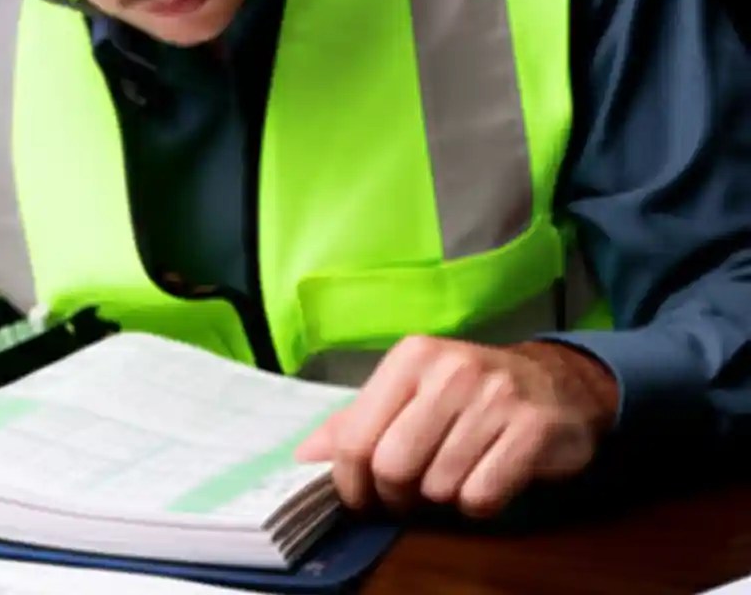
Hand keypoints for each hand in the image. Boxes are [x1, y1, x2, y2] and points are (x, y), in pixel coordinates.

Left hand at [295, 335, 619, 518]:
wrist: (557, 383)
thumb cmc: (468, 394)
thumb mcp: (407, 393)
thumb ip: (355, 422)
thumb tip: (302, 457)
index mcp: (411, 357)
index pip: (354, 438)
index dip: (350, 482)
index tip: (361, 496)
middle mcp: (451, 370)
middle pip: (393, 466)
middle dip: (395, 495)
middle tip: (408, 495)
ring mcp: (496, 398)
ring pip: (438, 486)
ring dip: (441, 497)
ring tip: (454, 475)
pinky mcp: (533, 429)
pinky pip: (481, 496)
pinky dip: (478, 503)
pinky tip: (486, 479)